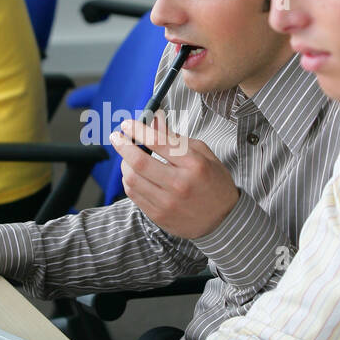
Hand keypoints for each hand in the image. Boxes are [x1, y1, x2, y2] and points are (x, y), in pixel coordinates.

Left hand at [109, 112, 239, 238]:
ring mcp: (168, 203)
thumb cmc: (214, 182)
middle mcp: (179, 184)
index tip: (127, 124)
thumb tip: (154, 120)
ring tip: (126, 156)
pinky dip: (129, 180)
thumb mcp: (203, 154)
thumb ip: (177, 138)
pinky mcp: (159, 216)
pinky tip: (132, 173)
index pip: (157, 141)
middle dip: (122, 145)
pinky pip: (134, 195)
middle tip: (116, 136)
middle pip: (139, 161)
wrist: (224, 219)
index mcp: (193, 164)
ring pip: (132, 179)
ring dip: (124, 164)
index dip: (137, 130)